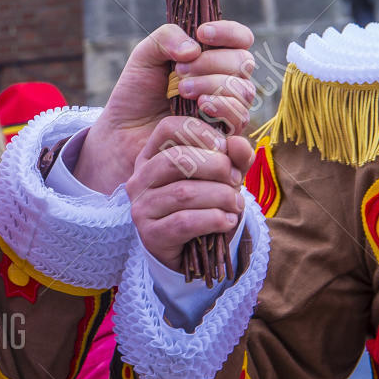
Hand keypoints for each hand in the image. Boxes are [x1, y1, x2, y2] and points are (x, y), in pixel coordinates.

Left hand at [74, 20, 255, 194]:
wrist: (125, 130)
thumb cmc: (138, 92)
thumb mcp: (144, 57)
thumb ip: (166, 38)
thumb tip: (194, 49)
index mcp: (212, 57)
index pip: (240, 39)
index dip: (229, 33)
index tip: (202, 34)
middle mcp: (226, 81)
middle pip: (243, 63)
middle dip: (212, 62)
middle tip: (179, 71)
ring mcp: (229, 107)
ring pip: (244, 90)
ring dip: (213, 85)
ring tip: (182, 91)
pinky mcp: (226, 133)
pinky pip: (240, 118)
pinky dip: (222, 108)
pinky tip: (200, 107)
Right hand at [126, 115, 250, 271]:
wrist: (190, 250)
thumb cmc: (204, 204)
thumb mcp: (221, 176)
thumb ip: (233, 158)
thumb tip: (239, 143)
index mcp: (152, 155)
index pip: (168, 128)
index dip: (202, 132)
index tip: (226, 148)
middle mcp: (140, 178)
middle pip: (176, 159)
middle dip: (217, 167)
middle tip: (237, 179)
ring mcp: (141, 207)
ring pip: (184, 193)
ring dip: (221, 196)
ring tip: (237, 204)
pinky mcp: (151, 235)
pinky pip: (185, 222)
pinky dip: (215, 220)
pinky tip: (228, 221)